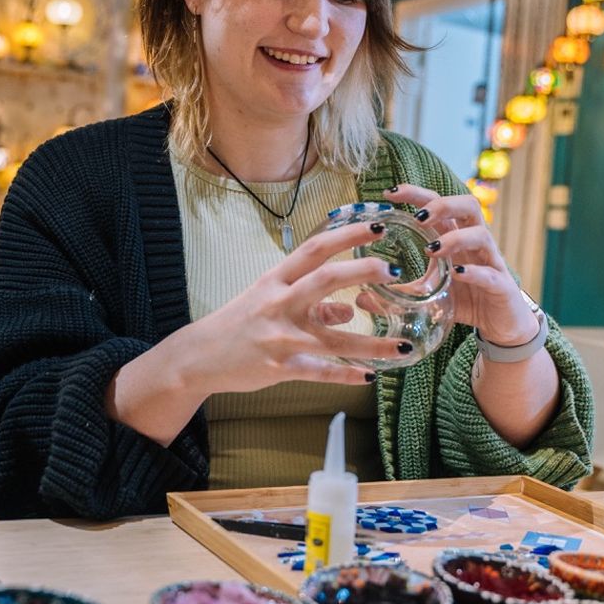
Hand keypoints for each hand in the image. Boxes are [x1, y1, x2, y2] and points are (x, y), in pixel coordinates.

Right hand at [185, 220, 414, 392]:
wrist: (199, 357)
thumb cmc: (238, 323)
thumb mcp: (270, 300)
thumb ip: (314, 304)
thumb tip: (350, 309)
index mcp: (276, 279)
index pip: (316, 249)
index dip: (348, 236)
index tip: (378, 227)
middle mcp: (279, 303)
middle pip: (326, 280)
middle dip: (363, 273)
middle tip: (395, 272)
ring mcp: (280, 337)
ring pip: (333, 338)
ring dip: (372, 343)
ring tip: (403, 346)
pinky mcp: (280, 368)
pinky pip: (320, 373)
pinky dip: (347, 376)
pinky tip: (370, 377)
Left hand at [386, 185, 540, 346]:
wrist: (501, 327)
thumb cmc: (465, 300)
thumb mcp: (427, 294)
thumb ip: (399, 293)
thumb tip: (362, 298)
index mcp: (455, 239)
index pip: (438, 205)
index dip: (417, 194)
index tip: (390, 192)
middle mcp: (474, 244)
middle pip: (467, 206)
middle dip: (442, 205)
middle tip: (418, 218)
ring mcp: (491, 263)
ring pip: (481, 235)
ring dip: (456, 238)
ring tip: (433, 249)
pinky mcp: (502, 286)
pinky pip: (491, 274)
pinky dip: (475, 273)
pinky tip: (458, 275)